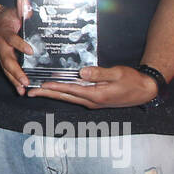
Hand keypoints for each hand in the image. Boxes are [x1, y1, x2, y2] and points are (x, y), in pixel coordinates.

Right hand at [0, 0, 33, 90]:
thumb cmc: (4, 18)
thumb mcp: (12, 11)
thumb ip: (20, 9)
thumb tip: (25, 2)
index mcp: (5, 33)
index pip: (12, 39)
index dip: (20, 44)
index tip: (30, 50)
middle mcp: (2, 46)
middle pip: (8, 60)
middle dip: (16, 71)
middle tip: (25, 80)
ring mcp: (1, 55)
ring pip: (7, 69)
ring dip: (15, 80)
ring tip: (23, 89)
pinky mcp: (2, 60)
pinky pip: (7, 72)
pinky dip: (14, 82)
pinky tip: (21, 91)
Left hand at [31, 65, 158, 108]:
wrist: (144, 90)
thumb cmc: (132, 80)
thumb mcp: (117, 73)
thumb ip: (99, 73)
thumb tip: (82, 72)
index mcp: (96, 95)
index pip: (70, 90)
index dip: (55, 87)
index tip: (40, 85)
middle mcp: (91, 101)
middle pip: (65, 97)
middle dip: (46, 94)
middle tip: (29, 92)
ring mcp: (93, 101)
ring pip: (68, 98)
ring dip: (53, 94)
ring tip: (37, 91)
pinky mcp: (95, 99)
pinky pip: (75, 96)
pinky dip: (63, 93)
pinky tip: (56, 89)